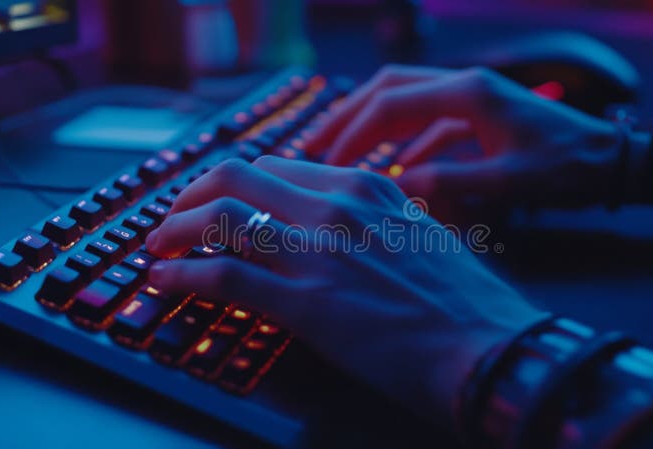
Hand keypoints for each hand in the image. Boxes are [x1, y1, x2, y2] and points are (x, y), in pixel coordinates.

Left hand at [145, 157, 544, 429]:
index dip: (235, 182)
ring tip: (159, 246)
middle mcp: (337, 208)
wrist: (494, 350)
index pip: (277, 167)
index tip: (216, 200)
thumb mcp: (423, 237)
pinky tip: (166, 281)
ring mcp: (318, 252)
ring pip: (219, 215)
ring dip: (175, 229)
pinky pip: (220, 274)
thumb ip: (379, 220)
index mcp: (367, 188)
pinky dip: (181, 274)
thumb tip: (343, 228)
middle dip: (192, 193)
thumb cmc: (467, 303)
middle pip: (236, 174)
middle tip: (175, 217)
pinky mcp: (304, 302)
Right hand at [305, 64, 621, 221]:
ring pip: (407, 99)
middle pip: (389, 87)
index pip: (391, 104)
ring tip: (343, 152)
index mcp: (469, 93)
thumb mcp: (508, 182)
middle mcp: (466, 85)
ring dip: (373, 124)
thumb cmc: (568, 171)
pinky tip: (397, 168)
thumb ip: (449, 182)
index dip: (354, 133)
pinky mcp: (481, 114)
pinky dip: (407, 141)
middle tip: (315, 144)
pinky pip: (430, 121)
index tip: (328, 163)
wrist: (612, 162)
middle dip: (349, 115)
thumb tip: (396, 185)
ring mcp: (473, 96)